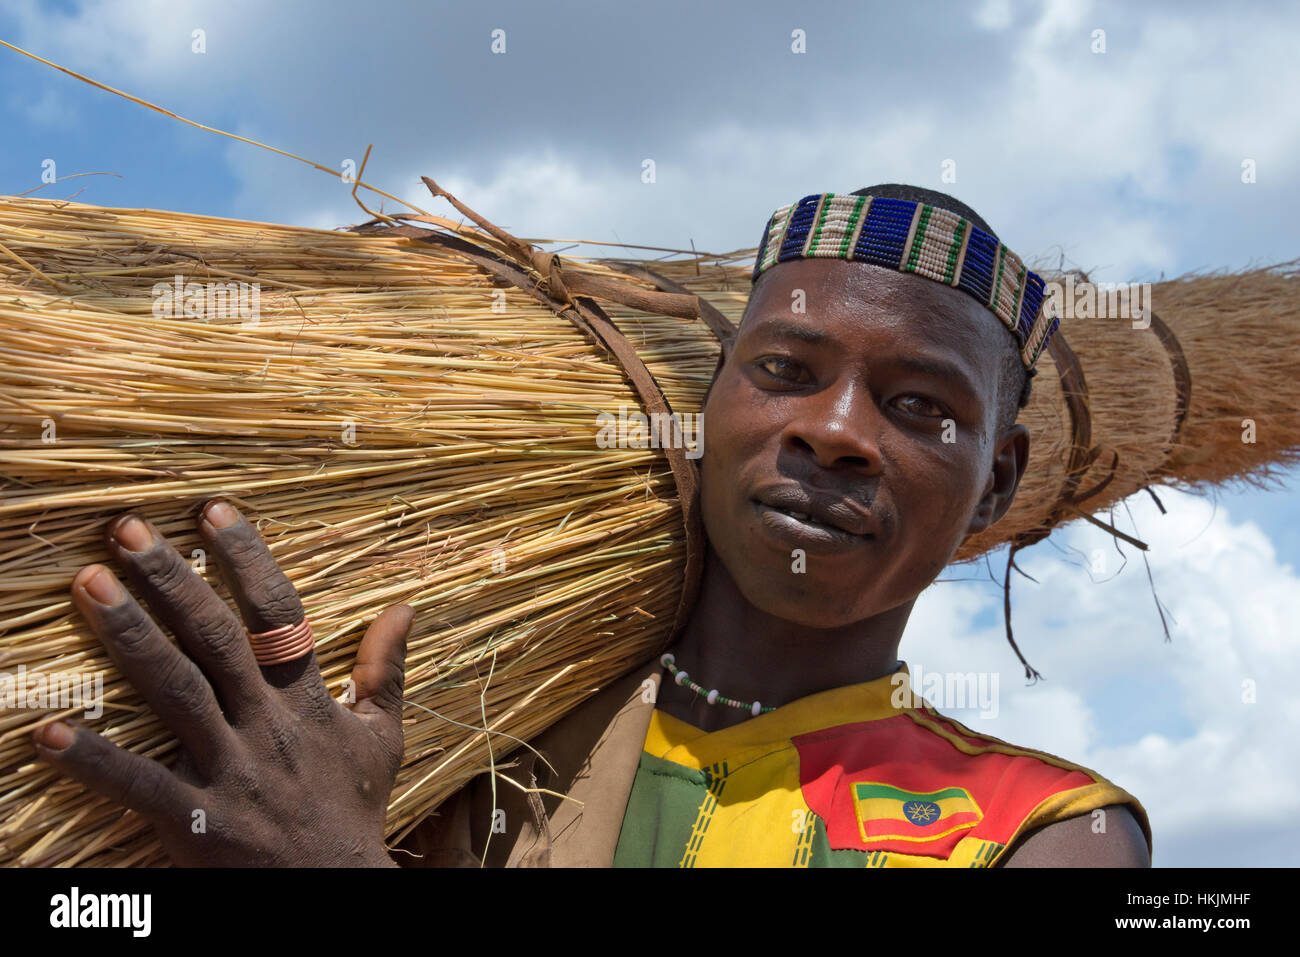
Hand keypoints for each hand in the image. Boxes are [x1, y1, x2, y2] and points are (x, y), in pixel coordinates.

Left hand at [32, 499, 411, 866]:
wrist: (337, 890)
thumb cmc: (355, 807)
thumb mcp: (383, 733)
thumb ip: (387, 667)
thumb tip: (406, 605)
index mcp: (309, 699)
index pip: (279, 614)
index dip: (247, 558)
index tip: (213, 511)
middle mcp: (268, 724)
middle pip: (217, 639)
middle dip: (173, 579)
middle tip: (127, 530)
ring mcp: (230, 770)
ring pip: (176, 691)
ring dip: (131, 636)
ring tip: (89, 585)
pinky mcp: (194, 820)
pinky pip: (138, 785)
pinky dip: (95, 760)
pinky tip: (50, 731)